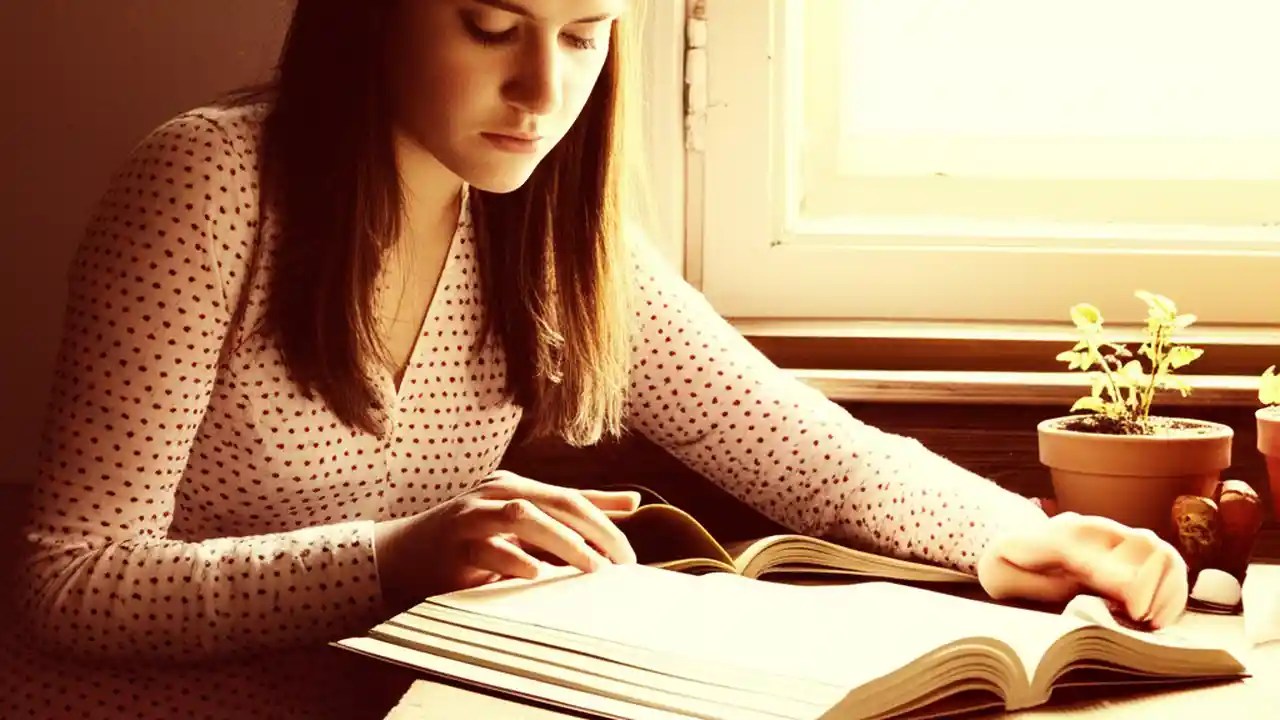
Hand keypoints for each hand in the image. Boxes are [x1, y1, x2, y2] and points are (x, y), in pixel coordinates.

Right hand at [373, 471, 640, 607]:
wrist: (402, 555)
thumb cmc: (471, 539)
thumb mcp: (523, 522)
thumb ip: (573, 513)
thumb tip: (632, 502)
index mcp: (516, 487)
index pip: (571, 497)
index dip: (605, 521)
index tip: (630, 555)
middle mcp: (496, 494)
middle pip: (554, 502)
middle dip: (593, 530)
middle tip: (620, 562)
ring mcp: (472, 516)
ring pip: (522, 516)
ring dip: (560, 540)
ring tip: (589, 565)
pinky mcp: (453, 545)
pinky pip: (486, 549)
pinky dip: (513, 560)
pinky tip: (535, 573)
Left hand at [977, 511, 1187, 628]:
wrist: (1019, 542)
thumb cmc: (1010, 565)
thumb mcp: (1001, 572)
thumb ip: (1027, 581)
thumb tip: (1066, 591)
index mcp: (1062, 535)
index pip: (1109, 550)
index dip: (1129, 582)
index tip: (1136, 612)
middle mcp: (1097, 530)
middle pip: (1145, 544)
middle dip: (1153, 587)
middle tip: (1144, 620)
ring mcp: (1118, 537)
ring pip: (1163, 552)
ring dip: (1169, 591)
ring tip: (1153, 622)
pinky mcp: (1133, 551)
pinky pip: (1170, 565)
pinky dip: (1173, 592)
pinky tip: (1158, 617)